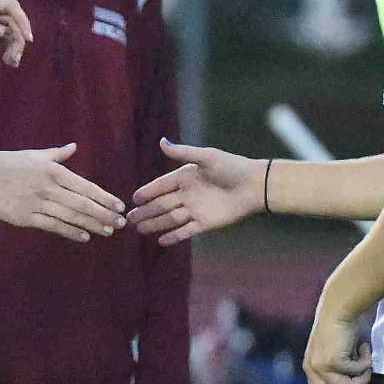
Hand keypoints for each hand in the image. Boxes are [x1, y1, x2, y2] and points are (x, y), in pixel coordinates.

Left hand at [0, 0, 32, 67]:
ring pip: (6, 27)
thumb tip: (2, 31)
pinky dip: (4, 44)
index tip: (28, 41)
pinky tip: (6, 58)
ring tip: (11, 63)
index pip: (10, 7)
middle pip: (11, 18)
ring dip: (12, 44)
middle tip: (14, 61)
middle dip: (17, 38)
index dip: (23, 22)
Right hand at [0, 142, 125, 242]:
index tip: (119, 206)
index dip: (104, 198)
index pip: (85, 186)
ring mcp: (36, 203)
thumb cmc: (5, 163)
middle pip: (83, 203)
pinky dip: (71, 232)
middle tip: (121, 223)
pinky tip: (84, 236)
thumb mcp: (33, 155)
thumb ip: (56, 154)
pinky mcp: (25, 217)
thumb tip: (73, 147)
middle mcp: (48, 186)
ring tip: (108, 231)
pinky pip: (53, 226)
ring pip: (71, 216)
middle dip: (104, 214)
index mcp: (52, 170)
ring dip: (92, 225)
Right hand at [130, 139, 264, 244]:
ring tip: (139, 229)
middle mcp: (187, 194)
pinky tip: (160, 240)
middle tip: (129, 218)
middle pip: (162, 205)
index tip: (133, 199)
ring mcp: (195, 210)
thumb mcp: (206, 157)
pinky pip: (185, 231)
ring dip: (154, 224)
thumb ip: (182, 152)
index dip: (147, 192)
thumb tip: (161, 142)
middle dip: (145, 212)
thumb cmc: (231, 167)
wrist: (254, 186)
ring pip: (170, 219)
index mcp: (185, 177)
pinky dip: (173, 236)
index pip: (161, 186)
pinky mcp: (205, 223)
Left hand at [302, 303, 371, 383]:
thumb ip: (343, 373)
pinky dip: (365, 364)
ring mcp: (319, 367)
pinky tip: (364, 348)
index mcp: (312, 370)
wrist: (341, 306)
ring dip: (363, 380)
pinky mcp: (330, 362)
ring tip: (368, 364)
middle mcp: (312, 370)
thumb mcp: (342, 354)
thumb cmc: (346, 329)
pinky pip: (356, 375)